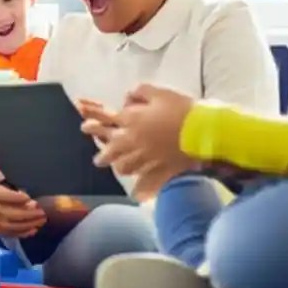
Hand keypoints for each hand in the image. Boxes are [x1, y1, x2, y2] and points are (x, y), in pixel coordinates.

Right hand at [0, 182, 46, 238]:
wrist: (1, 202)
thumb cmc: (10, 189)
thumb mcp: (10, 179)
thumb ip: (14, 179)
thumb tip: (22, 187)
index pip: (3, 196)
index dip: (16, 197)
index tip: (29, 197)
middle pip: (10, 213)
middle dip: (28, 213)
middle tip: (42, 211)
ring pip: (13, 226)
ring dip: (30, 224)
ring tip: (42, 219)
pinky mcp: (1, 231)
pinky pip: (14, 234)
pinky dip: (25, 232)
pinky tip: (35, 228)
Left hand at [84, 84, 195, 198]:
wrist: (203, 129)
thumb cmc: (181, 108)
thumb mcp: (160, 92)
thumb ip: (140, 92)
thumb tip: (127, 97)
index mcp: (132, 120)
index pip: (106, 122)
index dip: (94, 124)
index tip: (84, 128)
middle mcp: (134, 140)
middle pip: (111, 151)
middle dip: (103, 155)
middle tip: (98, 160)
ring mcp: (146, 157)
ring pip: (125, 167)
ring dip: (120, 167)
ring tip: (118, 168)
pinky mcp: (160, 169)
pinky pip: (146, 183)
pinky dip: (141, 190)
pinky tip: (138, 195)